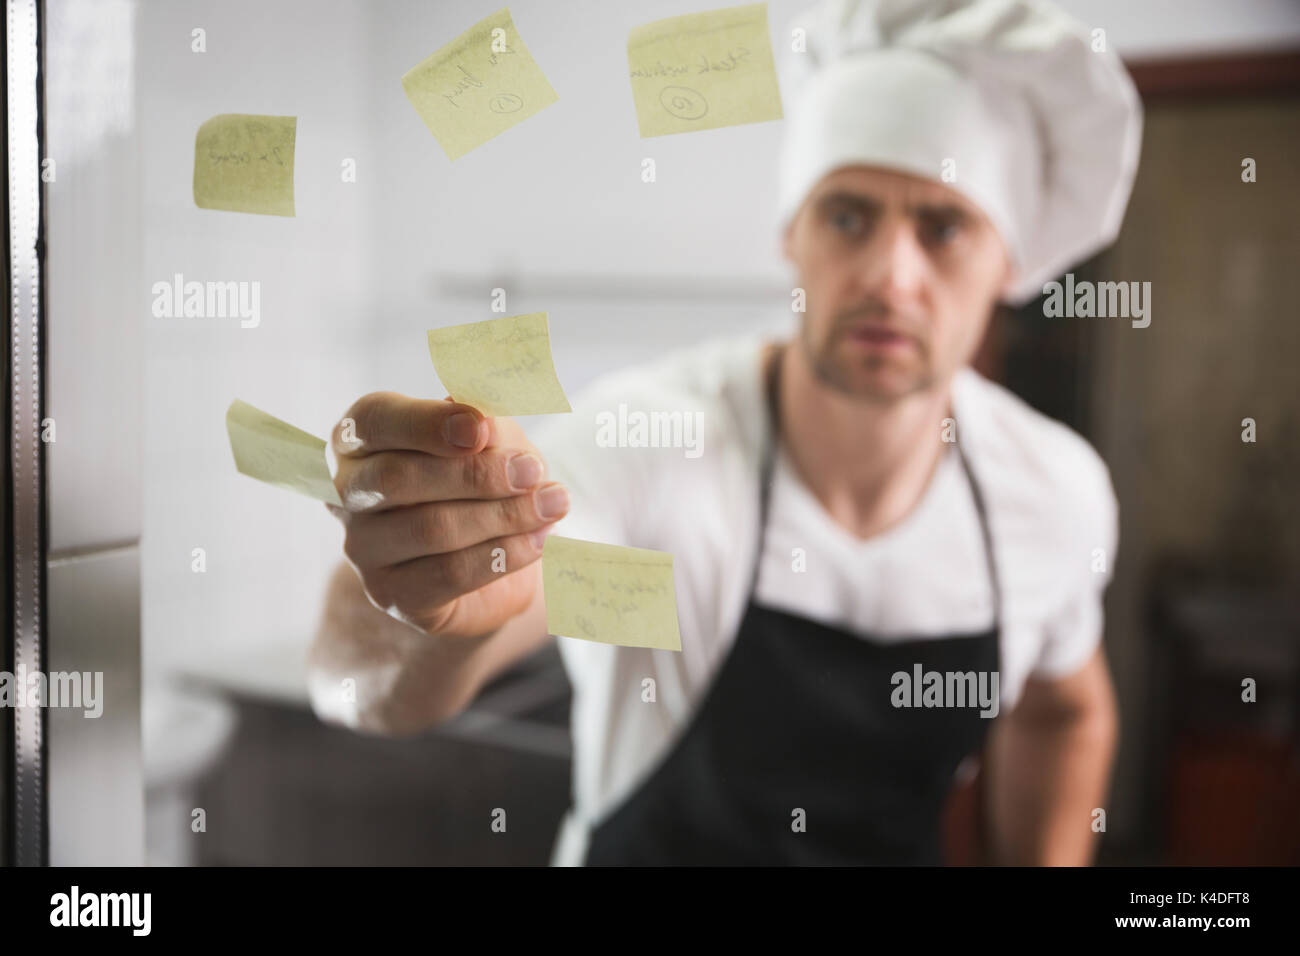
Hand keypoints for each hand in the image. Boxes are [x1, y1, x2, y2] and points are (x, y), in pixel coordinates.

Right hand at [326, 392, 567, 638]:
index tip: (482, 428)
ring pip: (430, 528)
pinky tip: (538, 541)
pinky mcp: (393, 595)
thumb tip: (481, 412)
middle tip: (532, 471)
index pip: (374, 421)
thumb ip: (481, 422)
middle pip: (397, 478)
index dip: (426, 422)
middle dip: (475, 473)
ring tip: (553, 504)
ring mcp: (364, 549)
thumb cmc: (481, 483)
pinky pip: (450, 573)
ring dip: (503, 515)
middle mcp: (347, 494)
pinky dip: (502, 554)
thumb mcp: (489, 440)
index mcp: (359, 439)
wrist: (490, 560)